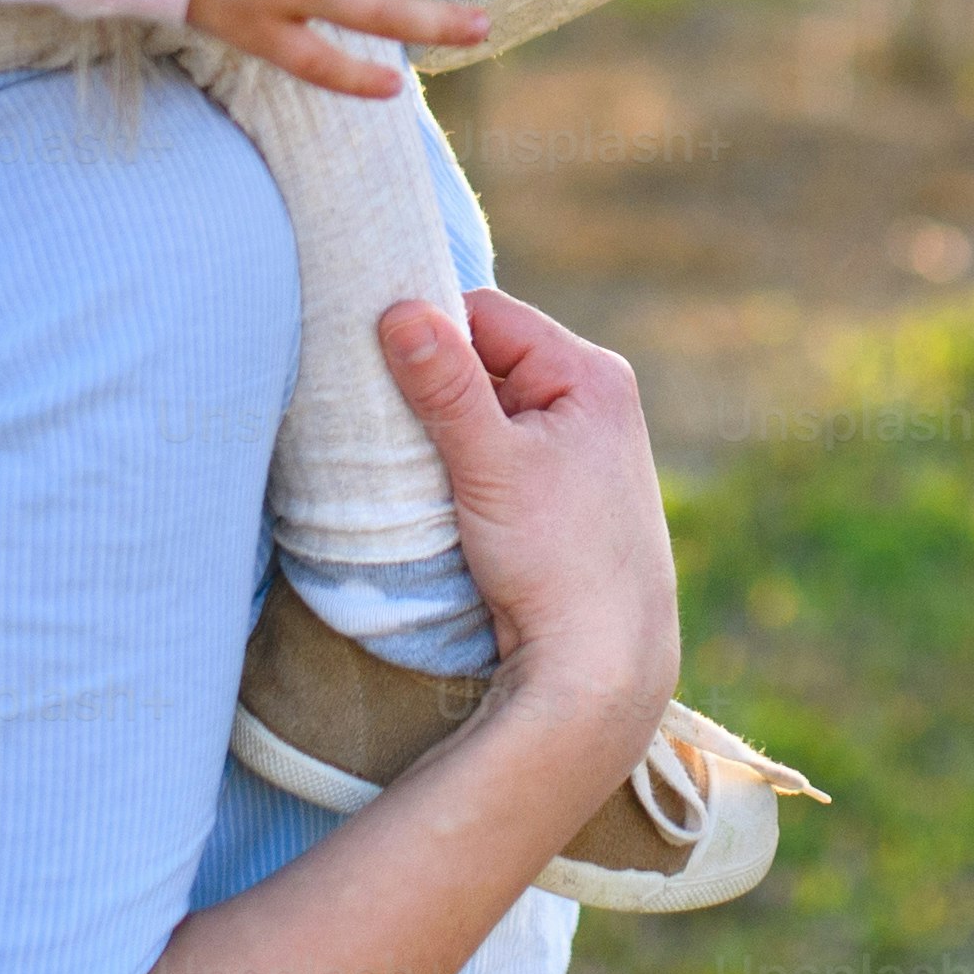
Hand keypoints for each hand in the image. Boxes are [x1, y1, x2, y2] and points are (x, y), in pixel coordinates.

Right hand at [381, 286, 681, 753]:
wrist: (601, 666)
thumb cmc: (557, 560)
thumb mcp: (491, 464)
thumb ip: (445, 385)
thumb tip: (398, 308)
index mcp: (591, 376)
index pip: (488, 315)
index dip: (429, 330)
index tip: (372, 356)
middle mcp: (590, 403)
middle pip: (485, 362)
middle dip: (432, 384)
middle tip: (374, 409)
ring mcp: (574, 451)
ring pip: (483, 412)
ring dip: (441, 430)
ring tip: (396, 454)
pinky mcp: (555, 496)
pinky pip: (492, 456)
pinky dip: (456, 464)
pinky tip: (426, 488)